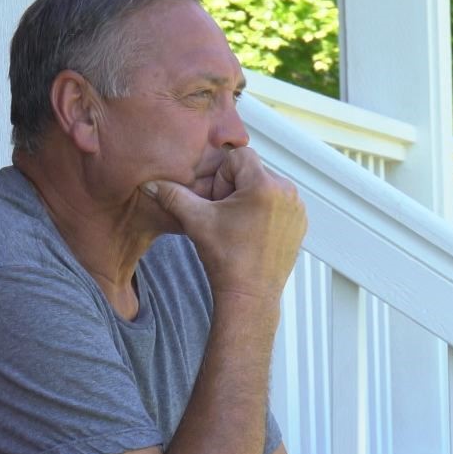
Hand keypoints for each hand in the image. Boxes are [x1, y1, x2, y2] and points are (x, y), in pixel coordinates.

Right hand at [141, 146, 305, 303]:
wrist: (249, 296)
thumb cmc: (227, 261)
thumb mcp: (196, 222)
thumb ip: (174, 196)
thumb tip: (153, 184)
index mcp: (264, 186)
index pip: (239, 156)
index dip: (222, 177)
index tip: (218, 202)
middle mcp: (286, 193)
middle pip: (253, 171)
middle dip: (235, 188)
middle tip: (226, 216)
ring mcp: (296, 208)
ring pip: (265, 186)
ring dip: (249, 199)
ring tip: (239, 226)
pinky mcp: (299, 223)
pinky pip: (278, 203)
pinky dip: (264, 211)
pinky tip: (252, 233)